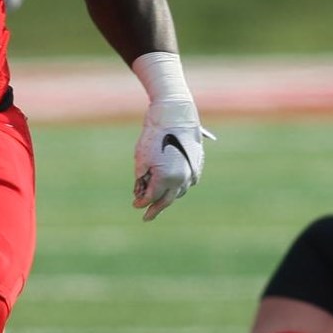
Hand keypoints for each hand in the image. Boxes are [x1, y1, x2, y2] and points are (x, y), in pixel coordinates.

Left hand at [133, 97, 208, 220]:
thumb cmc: (154, 135)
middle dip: (156, 209)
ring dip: (168, 197)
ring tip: (158, 201)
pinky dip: (179, 187)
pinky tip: (173, 188)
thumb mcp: (141, 157)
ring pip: (179, 192)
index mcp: (166, 178)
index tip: (135, 205)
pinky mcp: (197, 164)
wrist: (175, 115)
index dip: (142, 202)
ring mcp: (192, 172)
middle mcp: (181, 179)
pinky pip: (188, 182)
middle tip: (147, 217)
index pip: (151, 197)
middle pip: (168, 200)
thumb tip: (140, 191)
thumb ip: (141, 178)